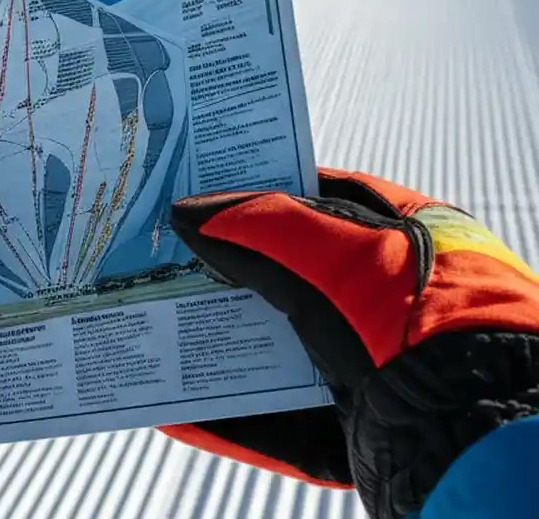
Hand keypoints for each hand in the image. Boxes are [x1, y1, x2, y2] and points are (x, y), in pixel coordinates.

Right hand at [159, 169, 538, 518]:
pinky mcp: (355, 431)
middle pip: (290, 280)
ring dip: (214, 346)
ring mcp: (374, 369)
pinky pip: (274, 420)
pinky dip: (224, 417)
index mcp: (409, 240)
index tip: (202, 194)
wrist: (474, 431)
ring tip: (151, 331)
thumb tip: (185, 214)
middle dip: (225, 273)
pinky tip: (175, 409)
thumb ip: (258, 225)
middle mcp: (392, 303)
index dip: (262, 194)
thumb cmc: (419, 319)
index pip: (325, 201)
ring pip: (276, 352)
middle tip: (160, 259)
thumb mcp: (334, 252)